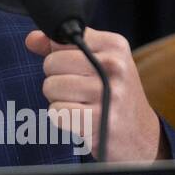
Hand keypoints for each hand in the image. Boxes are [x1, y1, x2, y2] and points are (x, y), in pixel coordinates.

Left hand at [24, 27, 163, 162]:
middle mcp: (114, 66)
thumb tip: (31, 39)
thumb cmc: (113, 94)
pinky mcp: (98, 119)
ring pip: (50, 87)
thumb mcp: (97, 63)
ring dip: (58, 100)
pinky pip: (56, 111)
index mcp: (114, 45)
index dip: (59, 56)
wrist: (142, 136)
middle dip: (56, 79)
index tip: (78, 68)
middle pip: (51, 63)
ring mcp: (107, 93)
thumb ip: (62, 48)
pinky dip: (62, 118)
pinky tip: (81, 119)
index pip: (61, 39)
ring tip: (81, 105)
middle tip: (79, 91)